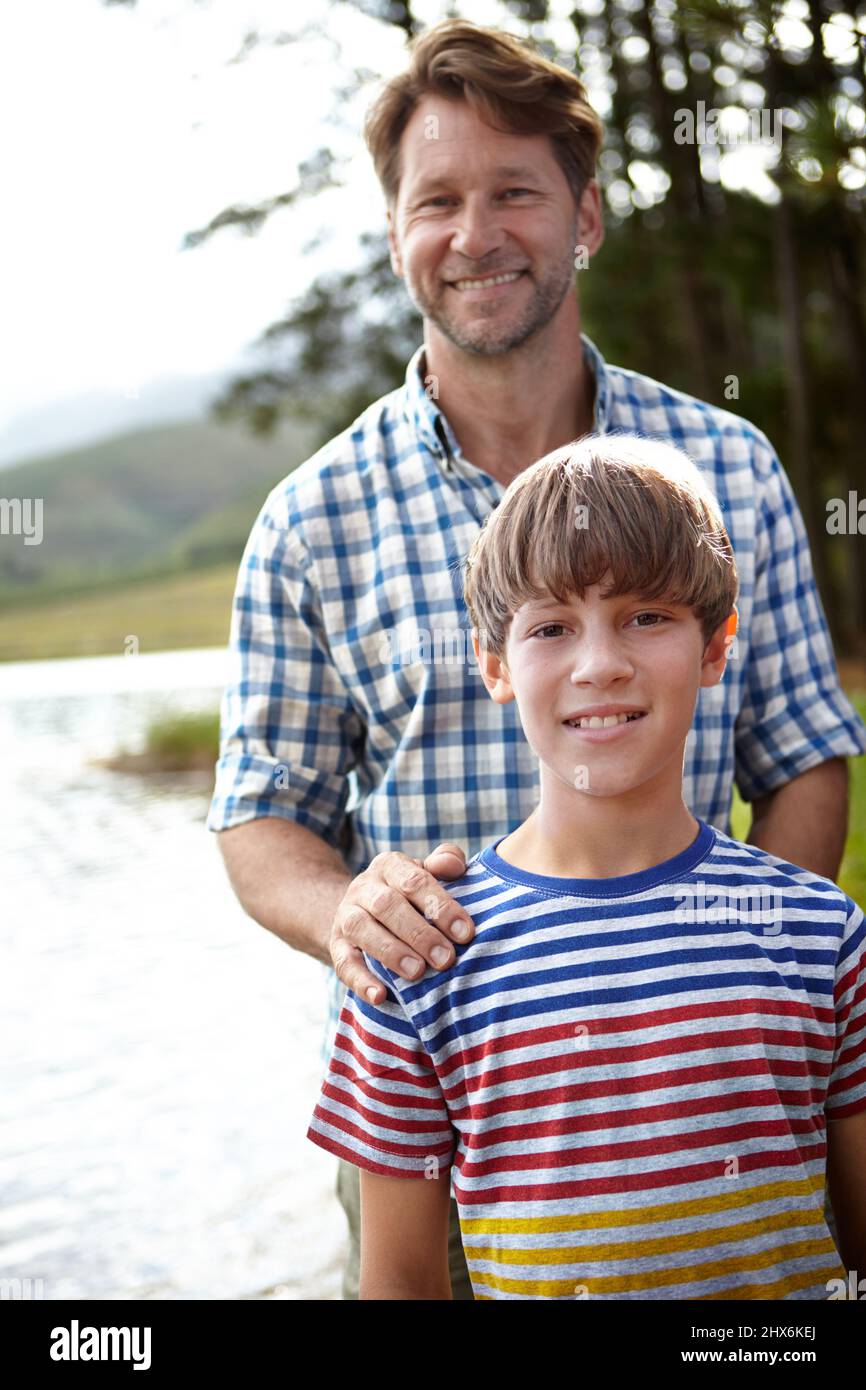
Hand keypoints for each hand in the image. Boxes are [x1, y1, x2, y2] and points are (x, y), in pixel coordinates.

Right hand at [329, 842, 473, 1004]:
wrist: (362, 910)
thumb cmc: (409, 894)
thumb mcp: (426, 872)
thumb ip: (446, 862)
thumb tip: (454, 866)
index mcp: (390, 866)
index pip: (414, 881)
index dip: (441, 906)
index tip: (465, 933)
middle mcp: (364, 887)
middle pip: (387, 905)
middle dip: (419, 933)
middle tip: (445, 959)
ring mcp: (345, 916)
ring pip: (361, 929)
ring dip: (391, 952)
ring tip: (418, 973)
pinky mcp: (336, 946)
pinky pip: (344, 962)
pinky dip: (361, 981)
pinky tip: (380, 996)